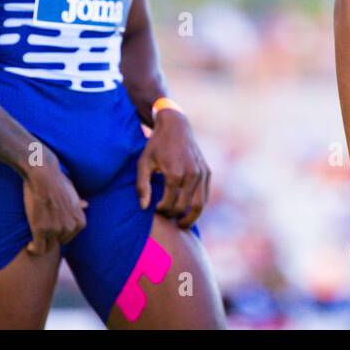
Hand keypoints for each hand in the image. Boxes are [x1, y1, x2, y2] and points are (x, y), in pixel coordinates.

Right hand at [21, 147, 87, 254]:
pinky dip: (33, 249)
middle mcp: (70, 227)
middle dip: (50, 238)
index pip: (69, 237)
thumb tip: (86, 205)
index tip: (51, 229)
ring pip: (48, 247)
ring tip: (34, 236)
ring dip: (41, 243)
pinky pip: (38, 249)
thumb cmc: (57, 181)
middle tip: (41, 230)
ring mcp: (56, 229)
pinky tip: (29, 246)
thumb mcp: (72, 192)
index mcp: (80, 221)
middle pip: (59, 242)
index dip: (59, 234)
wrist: (43, 175)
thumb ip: (78, 204)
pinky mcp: (41, 230)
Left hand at [136, 109, 209, 227]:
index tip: (155, 209)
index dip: (161, 211)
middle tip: (167, 217)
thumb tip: (144, 207)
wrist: (176, 126)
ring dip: (191, 218)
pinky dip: (198, 206)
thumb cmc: (156, 145)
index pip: (170, 205)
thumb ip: (142, 186)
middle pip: (184, 208)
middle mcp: (191, 174)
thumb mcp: (143, 162)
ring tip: (181, 223)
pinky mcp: (207, 171)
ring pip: (200, 205)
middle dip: (174, 216)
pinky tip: (188, 209)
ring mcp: (202, 173)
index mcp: (175, 173)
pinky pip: (205, 195)